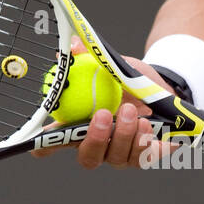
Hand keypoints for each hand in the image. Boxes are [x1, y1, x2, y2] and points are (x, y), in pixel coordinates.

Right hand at [32, 40, 174, 169]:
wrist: (162, 89)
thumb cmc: (128, 82)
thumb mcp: (111, 68)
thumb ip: (91, 61)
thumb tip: (73, 46)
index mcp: (79, 127)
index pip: (54, 143)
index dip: (44, 145)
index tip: (42, 137)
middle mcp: (98, 147)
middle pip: (87, 157)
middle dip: (95, 138)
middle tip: (102, 113)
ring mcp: (120, 156)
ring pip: (115, 157)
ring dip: (124, 133)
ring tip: (133, 110)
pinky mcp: (143, 158)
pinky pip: (141, 157)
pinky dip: (143, 141)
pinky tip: (147, 125)